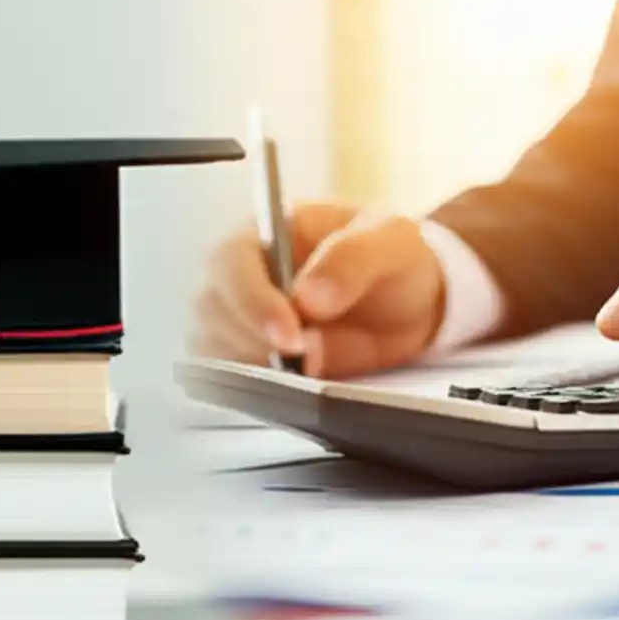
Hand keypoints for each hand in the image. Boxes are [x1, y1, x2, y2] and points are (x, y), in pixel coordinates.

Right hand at [191, 203, 444, 377]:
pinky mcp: (247, 356)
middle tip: (301, 361)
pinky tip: (286, 385)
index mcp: (265, 231)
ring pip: (210, 346)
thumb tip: (308, 296)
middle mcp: (240, 273)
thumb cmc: (392, 258)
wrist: (408, 302)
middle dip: (251, 341)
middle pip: (210, 308)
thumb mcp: (390, 242)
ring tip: (303, 372)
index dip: (252, 300)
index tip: (291, 336)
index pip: (230, 261)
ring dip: (250, 367)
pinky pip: (224, 377)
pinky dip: (248, 387)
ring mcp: (238, 317)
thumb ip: (351, 261)